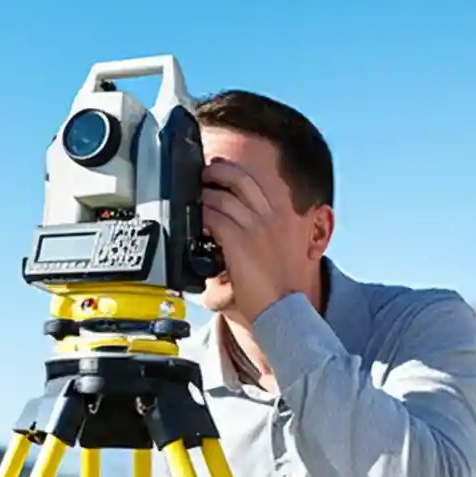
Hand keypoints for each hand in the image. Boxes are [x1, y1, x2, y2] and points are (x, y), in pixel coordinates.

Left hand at [201, 159, 302, 320]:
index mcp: (280, 216)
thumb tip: (237, 222)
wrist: (283, 307)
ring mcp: (253, 227)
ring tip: (192, 200)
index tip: (218, 169)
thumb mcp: (279, 248)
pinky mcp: (238, 241)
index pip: (253, 181)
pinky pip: (212, 218)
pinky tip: (195, 222)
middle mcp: (268, 216)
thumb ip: (263, 231)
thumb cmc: (279, 285)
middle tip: (202, 174)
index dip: (231, 171)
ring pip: (220, 198)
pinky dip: (200, 216)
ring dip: (203, 196)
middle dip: (215, 171)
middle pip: (237, 179)